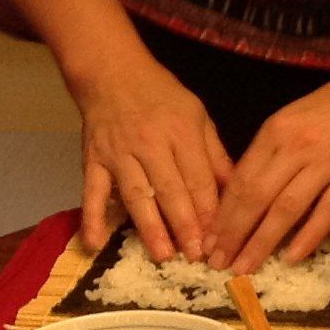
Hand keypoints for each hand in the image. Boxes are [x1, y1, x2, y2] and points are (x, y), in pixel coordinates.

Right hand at [76, 52, 231, 260]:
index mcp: (183, 133)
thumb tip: (237, 189)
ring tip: (163, 255)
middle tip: (196, 255)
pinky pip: (92, 193)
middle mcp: (151, 145)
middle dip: (185, 224)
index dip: (210, 209)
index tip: (220, 237)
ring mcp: (119, 155)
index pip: (199, 178)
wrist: (113, 74)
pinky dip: (91, 218)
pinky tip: (94, 243)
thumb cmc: (163, 96)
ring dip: (150, 227)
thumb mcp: (198, 117)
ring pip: (137, 195)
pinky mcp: (93, 162)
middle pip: (171, 190)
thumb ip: (215, 154)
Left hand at [211, 65, 329, 272]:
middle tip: (219, 262)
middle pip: (256, 197)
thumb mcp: (290, 119)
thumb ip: (267, 153)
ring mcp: (328, 163)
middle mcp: (296, 148)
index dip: (222, 214)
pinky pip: (328, 211)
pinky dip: (308, 236)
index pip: (241, 180)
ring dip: (262, 241)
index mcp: (275, 132)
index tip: (209, 240)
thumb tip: (242, 196)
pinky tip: (291, 257)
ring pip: (287, 209)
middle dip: (233, 234)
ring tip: (245, 267)